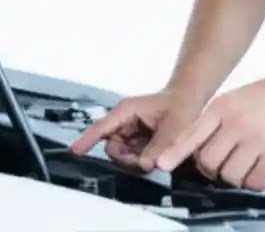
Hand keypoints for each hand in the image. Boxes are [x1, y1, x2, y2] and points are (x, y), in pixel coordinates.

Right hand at [68, 89, 203, 171]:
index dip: (87, 140)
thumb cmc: (181, 105)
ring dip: (135, 161)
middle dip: (127, 158)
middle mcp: (123, 122)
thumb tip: (146, 164)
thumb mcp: (174, 125)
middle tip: (147, 159)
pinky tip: (156, 154)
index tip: (74, 152)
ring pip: (122, 155)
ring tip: (155, 156)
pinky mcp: (136, 141)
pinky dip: (142, 160)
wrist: (190, 100)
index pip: (101, 127)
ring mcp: (129, 132)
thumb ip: (160, 145)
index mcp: (126, 111)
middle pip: (113, 148)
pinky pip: (132, 156)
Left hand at [153, 75, 264, 190]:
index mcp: (223, 108)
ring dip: (234, 176)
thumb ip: (210, 123)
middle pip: (209, 162)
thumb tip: (192, 154)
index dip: (176, 152)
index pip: (193, 133)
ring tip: (244, 163)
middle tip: (222, 164)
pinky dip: (254, 181)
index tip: (162, 165)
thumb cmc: (261, 99)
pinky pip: (254, 182)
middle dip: (212, 169)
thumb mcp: (230, 101)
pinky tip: (259, 168)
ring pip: (230, 176)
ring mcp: (258, 140)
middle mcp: (238, 123)